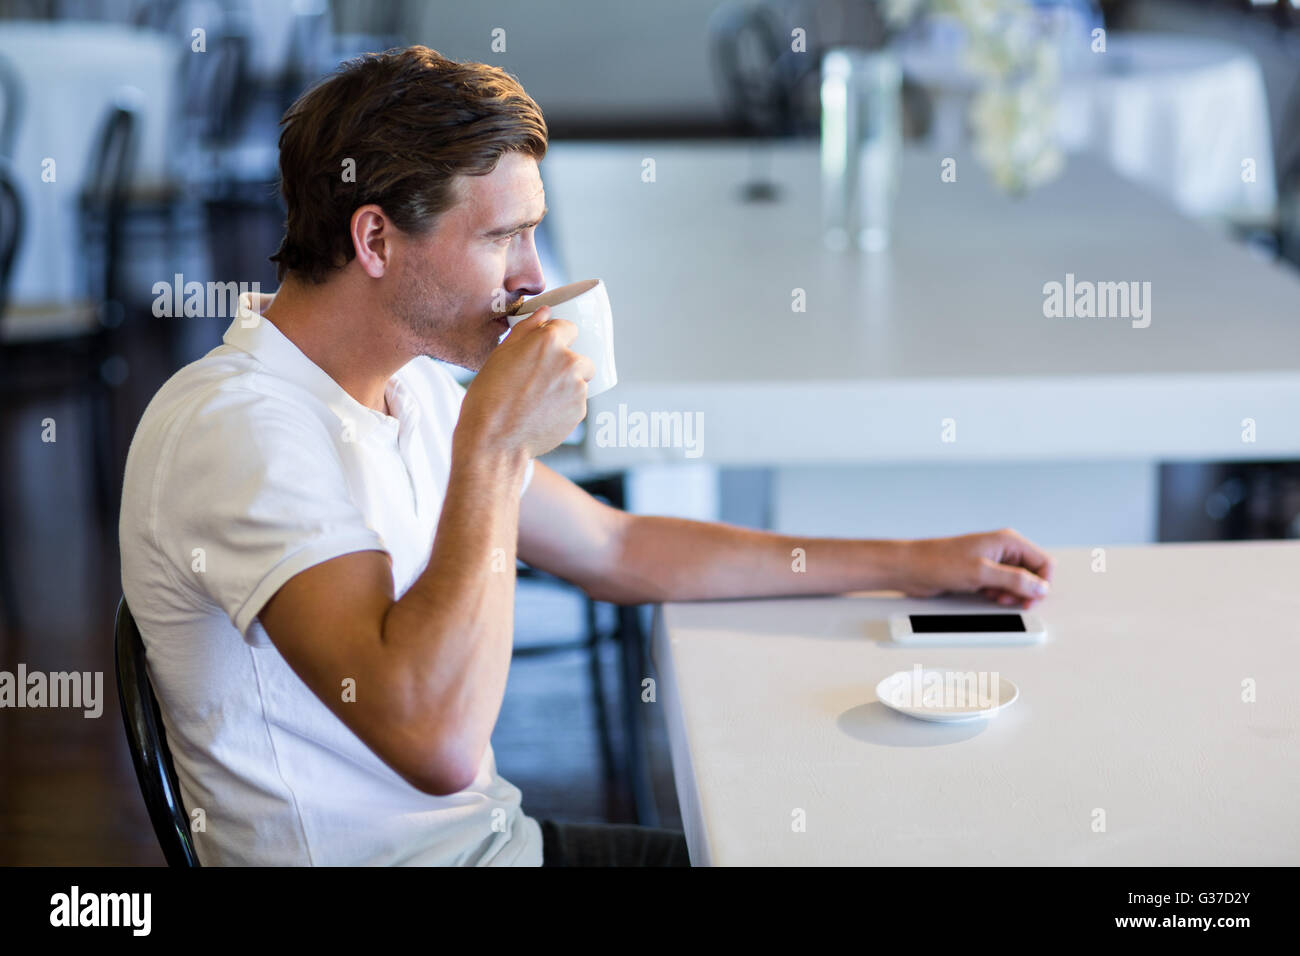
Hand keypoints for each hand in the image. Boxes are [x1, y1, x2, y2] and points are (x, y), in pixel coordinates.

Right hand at [457, 307, 594, 459]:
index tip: (547, 351)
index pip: (569, 328)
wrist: (494, 440)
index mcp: (548, 341)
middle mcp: (569, 361)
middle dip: (566, 367)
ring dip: (567, 388)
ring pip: (580, 382)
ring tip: (538, 401)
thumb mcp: (500, 355)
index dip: (558, 339)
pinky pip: (577, 404)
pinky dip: (565, 408)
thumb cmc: (489, 396)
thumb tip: (544, 312)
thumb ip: (526, 329)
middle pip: (580, 358)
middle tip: (540, 382)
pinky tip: (543, 415)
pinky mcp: (580, 412)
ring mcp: (577, 388)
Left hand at [895, 528, 1053, 608]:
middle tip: (1007, 598)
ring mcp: (993, 561)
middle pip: (1032, 574)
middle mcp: (1003, 549)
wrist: (912, 568)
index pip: (1043, 562)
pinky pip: (1002, 587)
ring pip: (1017, 582)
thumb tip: (1040, 587)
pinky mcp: (982, 573)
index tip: (1030, 598)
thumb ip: (1014, 580)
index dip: (1041, 583)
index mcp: (1008, 541)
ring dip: (1010, 594)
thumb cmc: (940, 562)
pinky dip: (998, 594)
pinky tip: (985, 594)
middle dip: (1024, 590)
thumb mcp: (981, 573)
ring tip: (992, 595)